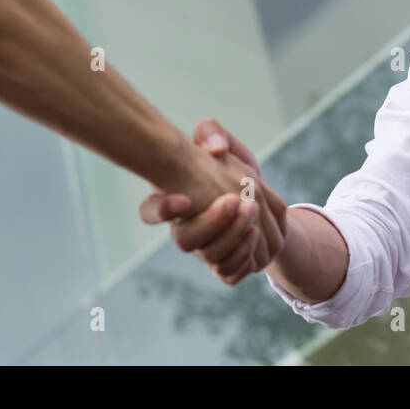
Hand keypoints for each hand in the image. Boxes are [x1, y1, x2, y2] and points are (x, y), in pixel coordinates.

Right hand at [140, 119, 286, 284]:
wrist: (258, 198)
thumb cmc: (231, 167)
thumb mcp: (223, 143)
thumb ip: (212, 134)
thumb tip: (215, 149)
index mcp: (174, 201)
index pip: (151, 211)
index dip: (161, 209)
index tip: (183, 199)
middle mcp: (185, 230)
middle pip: (185, 241)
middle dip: (214, 222)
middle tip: (238, 201)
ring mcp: (204, 250)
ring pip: (210, 257)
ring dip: (233, 237)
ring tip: (252, 212)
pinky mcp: (225, 266)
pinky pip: (228, 274)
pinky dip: (242, 258)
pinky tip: (255, 235)